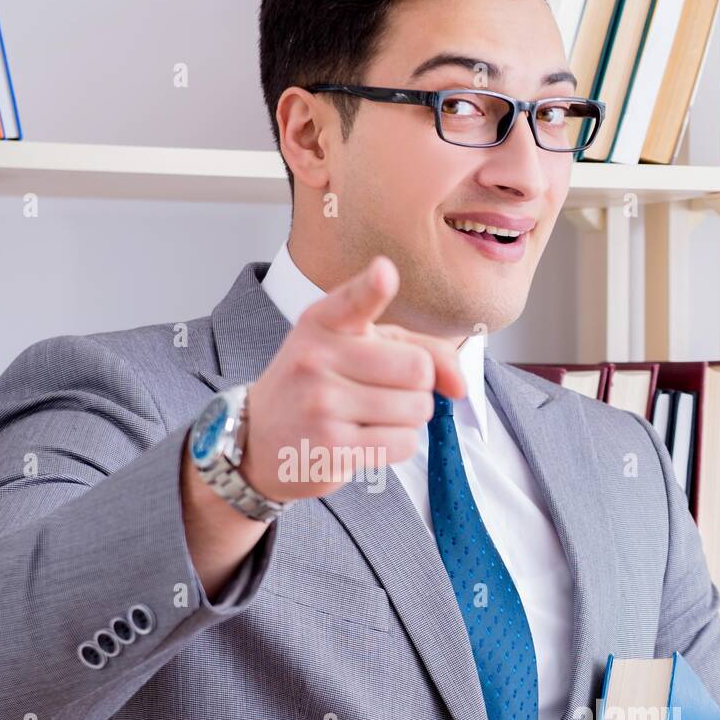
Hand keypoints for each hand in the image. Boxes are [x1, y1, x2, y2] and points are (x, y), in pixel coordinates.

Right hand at [240, 256, 465, 502]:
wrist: (259, 439)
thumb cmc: (319, 386)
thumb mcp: (356, 349)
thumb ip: (417, 349)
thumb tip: (460, 386)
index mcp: (324, 324)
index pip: (354, 300)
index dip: (374, 286)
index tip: (384, 273)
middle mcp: (318, 358)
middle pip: (418, 369)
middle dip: (418, 387)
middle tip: (387, 391)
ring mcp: (322, 403)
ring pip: (415, 409)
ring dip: (407, 418)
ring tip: (371, 417)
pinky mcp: (332, 446)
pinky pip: (403, 443)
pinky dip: (397, 443)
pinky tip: (366, 439)